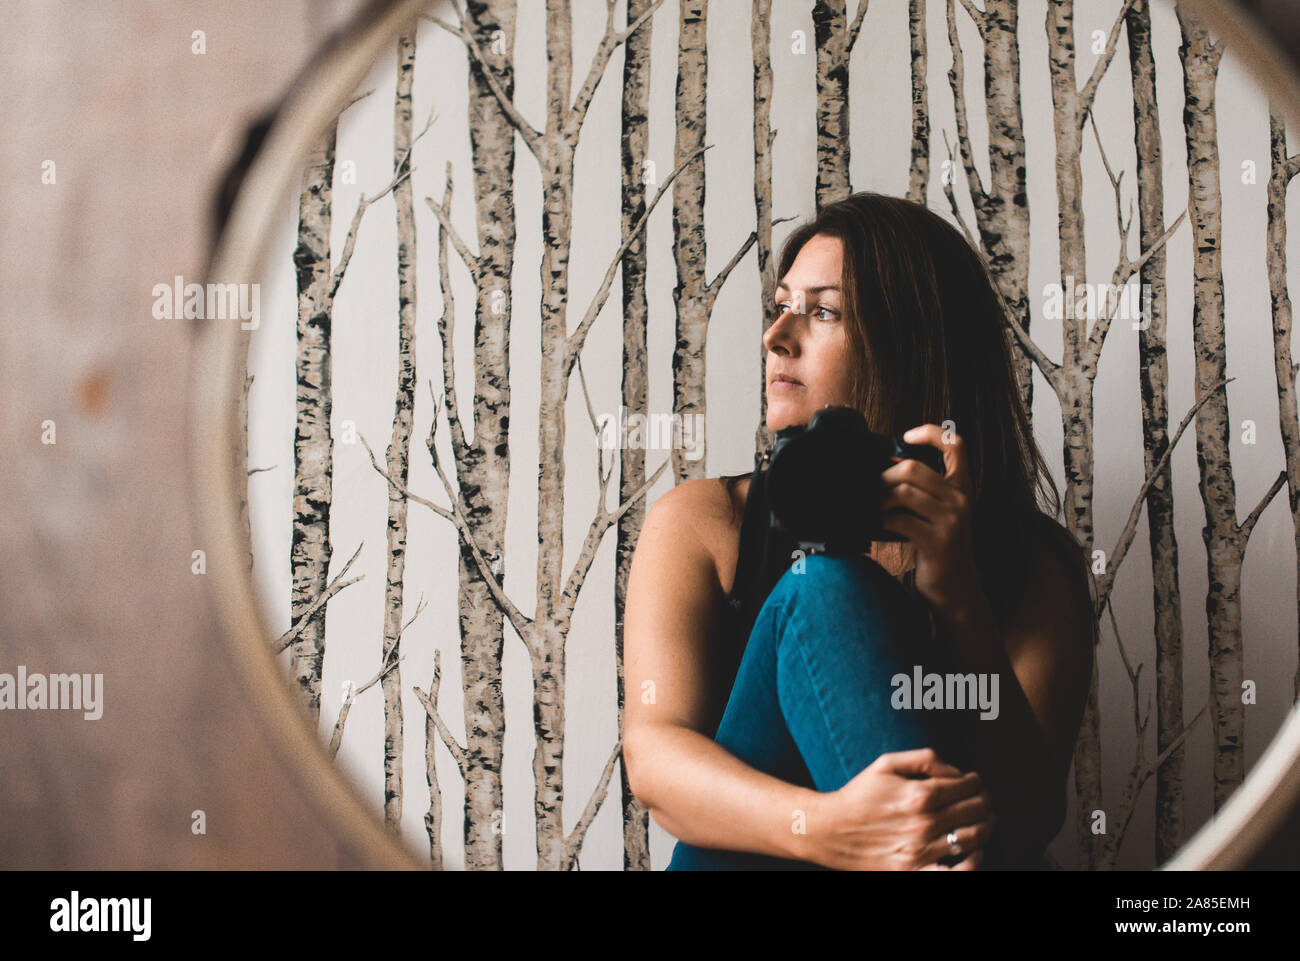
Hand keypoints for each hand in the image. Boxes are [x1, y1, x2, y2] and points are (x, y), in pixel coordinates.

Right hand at [809, 747, 995, 869]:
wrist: (829, 830)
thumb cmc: (859, 795)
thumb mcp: (886, 764)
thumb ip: (925, 759)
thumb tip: (958, 772)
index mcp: (919, 794)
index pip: (966, 787)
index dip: (976, 783)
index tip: (975, 782)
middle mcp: (923, 824)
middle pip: (975, 811)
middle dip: (985, 801)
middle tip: (984, 799)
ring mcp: (921, 851)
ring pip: (973, 838)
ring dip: (986, 826)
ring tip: (986, 820)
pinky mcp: (914, 871)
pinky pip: (957, 873)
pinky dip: (974, 862)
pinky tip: (976, 850)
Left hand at [879, 423, 983, 621]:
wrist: (956, 590)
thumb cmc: (938, 549)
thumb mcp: (938, 514)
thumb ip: (923, 491)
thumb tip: (885, 468)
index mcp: (962, 488)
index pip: (957, 444)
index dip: (931, 432)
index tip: (907, 435)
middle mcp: (960, 500)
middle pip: (912, 468)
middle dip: (884, 476)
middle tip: (873, 490)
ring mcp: (951, 521)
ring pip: (903, 492)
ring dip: (879, 500)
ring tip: (874, 510)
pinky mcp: (938, 541)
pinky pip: (898, 520)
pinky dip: (881, 521)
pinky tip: (878, 528)